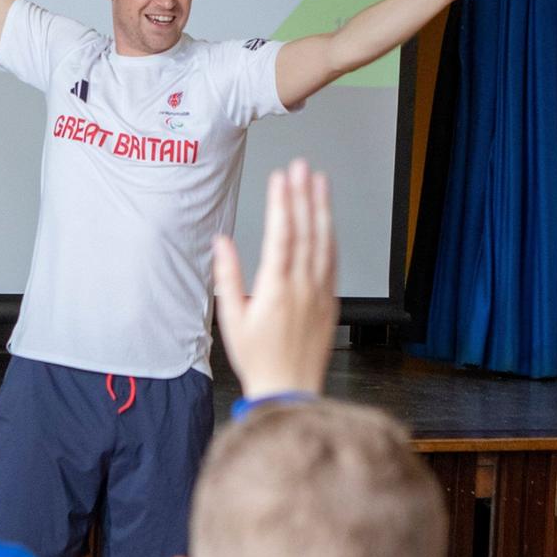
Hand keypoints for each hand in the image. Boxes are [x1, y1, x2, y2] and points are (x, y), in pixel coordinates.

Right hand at [213, 160, 338, 397]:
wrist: (289, 389)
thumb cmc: (259, 360)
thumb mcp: (231, 319)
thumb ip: (228, 276)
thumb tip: (223, 243)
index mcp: (277, 289)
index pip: (281, 235)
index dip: (282, 203)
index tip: (280, 178)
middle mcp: (303, 287)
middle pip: (307, 231)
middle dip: (304, 195)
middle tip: (302, 167)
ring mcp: (321, 292)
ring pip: (324, 241)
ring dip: (322, 209)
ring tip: (320, 182)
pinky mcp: (331, 301)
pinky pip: (333, 260)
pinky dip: (330, 235)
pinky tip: (328, 221)